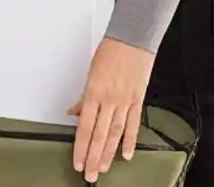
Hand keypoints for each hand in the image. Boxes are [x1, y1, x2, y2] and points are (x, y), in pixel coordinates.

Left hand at [69, 37, 155, 182]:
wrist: (132, 40)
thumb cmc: (109, 52)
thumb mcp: (90, 73)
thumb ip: (83, 98)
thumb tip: (75, 113)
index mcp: (92, 93)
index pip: (84, 127)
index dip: (81, 147)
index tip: (78, 161)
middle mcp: (108, 100)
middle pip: (99, 135)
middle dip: (93, 157)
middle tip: (89, 174)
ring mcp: (124, 101)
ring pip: (114, 133)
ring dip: (108, 153)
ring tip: (103, 168)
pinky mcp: (138, 100)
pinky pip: (133, 124)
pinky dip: (129, 140)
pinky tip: (126, 154)